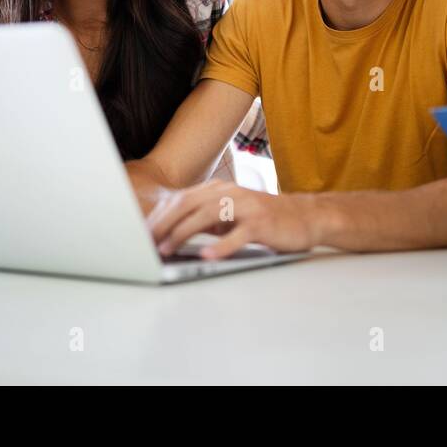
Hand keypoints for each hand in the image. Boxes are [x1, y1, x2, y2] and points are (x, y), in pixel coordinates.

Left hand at [147, 181, 319, 259]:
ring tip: (168, 249)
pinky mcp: (262, 223)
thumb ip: (205, 220)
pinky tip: (208, 256)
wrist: (304, 217)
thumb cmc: (263, 220)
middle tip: (147, 242)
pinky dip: (221, 246)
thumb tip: (170, 233)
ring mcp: (246, 207)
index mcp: (219, 190)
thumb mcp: (230, 215)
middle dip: (164, 222)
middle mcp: (230, 193)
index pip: (181, 199)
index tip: (142, 232)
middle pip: (189, 204)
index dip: (159, 215)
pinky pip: (238, 235)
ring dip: (184, 233)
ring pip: (208, 216)